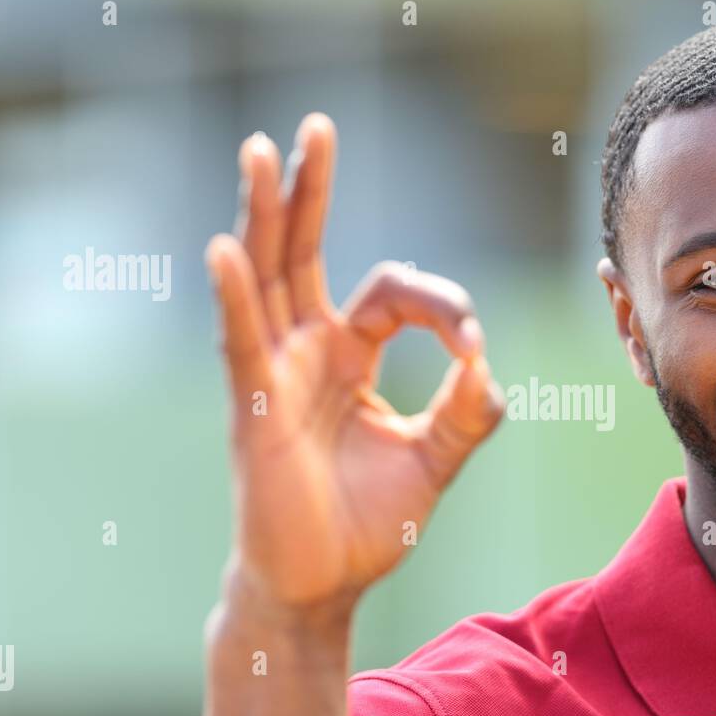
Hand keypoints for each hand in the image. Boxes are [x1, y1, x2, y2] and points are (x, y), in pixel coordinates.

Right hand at [204, 113, 504, 610]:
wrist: (321, 588)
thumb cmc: (367, 526)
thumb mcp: (435, 461)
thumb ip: (468, 412)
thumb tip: (488, 363)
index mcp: (351, 358)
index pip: (394, 293)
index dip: (441, 307)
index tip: (471, 351)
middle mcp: (307, 353)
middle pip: (304, 253)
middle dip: (310, 192)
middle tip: (315, 127)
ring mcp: (275, 375)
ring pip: (266, 279)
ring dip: (264, 215)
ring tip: (261, 152)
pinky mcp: (253, 409)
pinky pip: (243, 342)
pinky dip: (235, 295)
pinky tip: (228, 248)